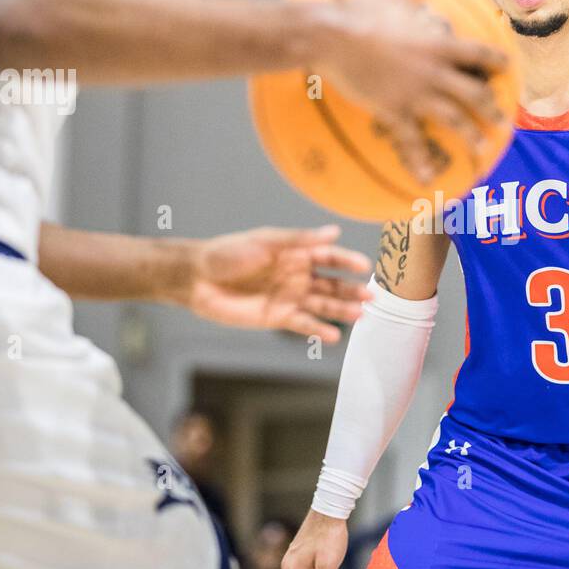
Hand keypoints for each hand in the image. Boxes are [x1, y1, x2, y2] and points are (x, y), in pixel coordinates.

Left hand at [176, 225, 370, 343]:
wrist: (197, 279)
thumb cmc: (229, 253)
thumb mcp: (266, 241)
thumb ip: (300, 239)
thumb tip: (335, 232)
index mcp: (295, 253)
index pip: (329, 257)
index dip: (347, 261)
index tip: (364, 267)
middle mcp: (297, 276)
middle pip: (331, 285)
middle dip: (351, 291)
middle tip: (372, 297)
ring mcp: (288, 298)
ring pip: (322, 306)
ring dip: (341, 311)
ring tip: (360, 316)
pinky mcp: (277, 317)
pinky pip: (303, 324)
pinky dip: (318, 330)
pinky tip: (333, 336)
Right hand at [312, 0, 510, 181]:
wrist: (333, 36)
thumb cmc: (362, 10)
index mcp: (438, 44)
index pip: (478, 53)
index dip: (496, 62)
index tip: (509, 70)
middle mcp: (434, 72)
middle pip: (474, 94)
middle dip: (494, 110)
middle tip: (506, 123)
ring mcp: (415, 94)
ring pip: (454, 119)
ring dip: (472, 135)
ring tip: (483, 147)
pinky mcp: (394, 110)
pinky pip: (412, 141)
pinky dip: (421, 161)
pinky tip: (430, 178)